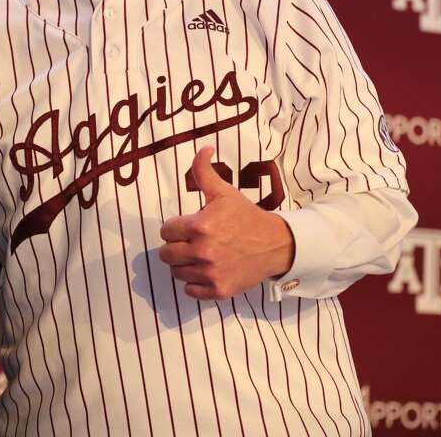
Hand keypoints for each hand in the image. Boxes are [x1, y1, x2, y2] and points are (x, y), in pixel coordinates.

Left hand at [158, 147, 293, 299]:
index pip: (166, 231)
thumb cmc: (246, 217)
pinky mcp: (218, 290)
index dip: (174, 227)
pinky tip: (205, 271)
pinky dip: (194, 283)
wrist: (275, 244)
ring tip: (198, 256)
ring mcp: (210, 273)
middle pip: (166, 254)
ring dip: (184, 265)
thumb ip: (205, 172)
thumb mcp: (224, 193)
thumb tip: (203, 148)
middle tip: (190, 242)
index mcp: (199, 226)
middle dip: (175, 246)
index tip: (186, 227)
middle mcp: (202, 251)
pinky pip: (190, 291)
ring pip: (176, 273)